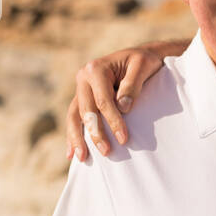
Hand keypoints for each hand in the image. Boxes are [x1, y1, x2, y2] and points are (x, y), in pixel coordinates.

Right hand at [66, 44, 175, 159]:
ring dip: (77, 138)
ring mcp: (81, 89)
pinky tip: (71, 154)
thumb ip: (132, 85)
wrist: (140, 57)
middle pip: (86, 111)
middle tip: (106, 153)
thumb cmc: (144, 61)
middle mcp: (83, 78)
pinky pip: (75, 118)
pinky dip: (73, 135)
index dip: (113, 121)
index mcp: (95, 69)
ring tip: (82, 158)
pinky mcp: (83, 99)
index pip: (103, 100)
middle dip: (95, 134)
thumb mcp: (143, 66)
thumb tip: (123, 107)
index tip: (124, 139)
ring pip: (74, 116)